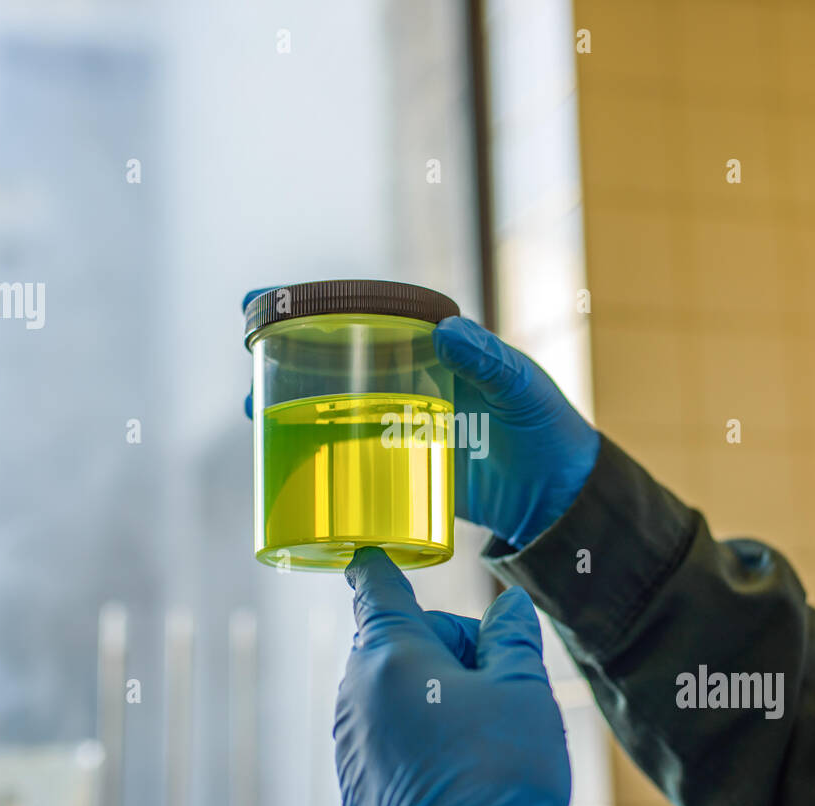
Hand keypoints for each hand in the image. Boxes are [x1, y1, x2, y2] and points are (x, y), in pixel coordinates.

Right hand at [239, 287, 597, 548]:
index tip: (262, 300)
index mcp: (433, 351)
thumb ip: (490, 359)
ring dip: (295, 413)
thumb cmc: (549, 427)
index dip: (314, 308)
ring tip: (259, 417)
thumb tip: (447, 328)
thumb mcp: (524, 387)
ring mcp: (404, 428)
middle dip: (289, 366)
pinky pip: (357, 464)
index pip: (367, 317)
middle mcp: (409, 384)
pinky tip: (294, 471)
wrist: (562, 497)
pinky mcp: (407, 472)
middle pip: (337, 366)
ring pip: (337, 413)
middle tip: (252, 374)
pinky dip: (324, 465)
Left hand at [334, 546, 570, 805]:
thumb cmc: (500, 779)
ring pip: (392, 689)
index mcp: (392, 653)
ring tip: (480, 735)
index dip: (382, 563)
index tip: (376, 551)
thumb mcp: (525, 691)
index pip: (375, 584)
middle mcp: (356, 691)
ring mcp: (349, 740)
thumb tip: (509, 608)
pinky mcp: (353, 780)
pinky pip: (384, 734)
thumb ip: (512, 637)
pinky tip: (456, 767)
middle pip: (398, 640)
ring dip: (431, 693)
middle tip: (494, 686)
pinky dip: (415, 735)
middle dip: (444, 648)